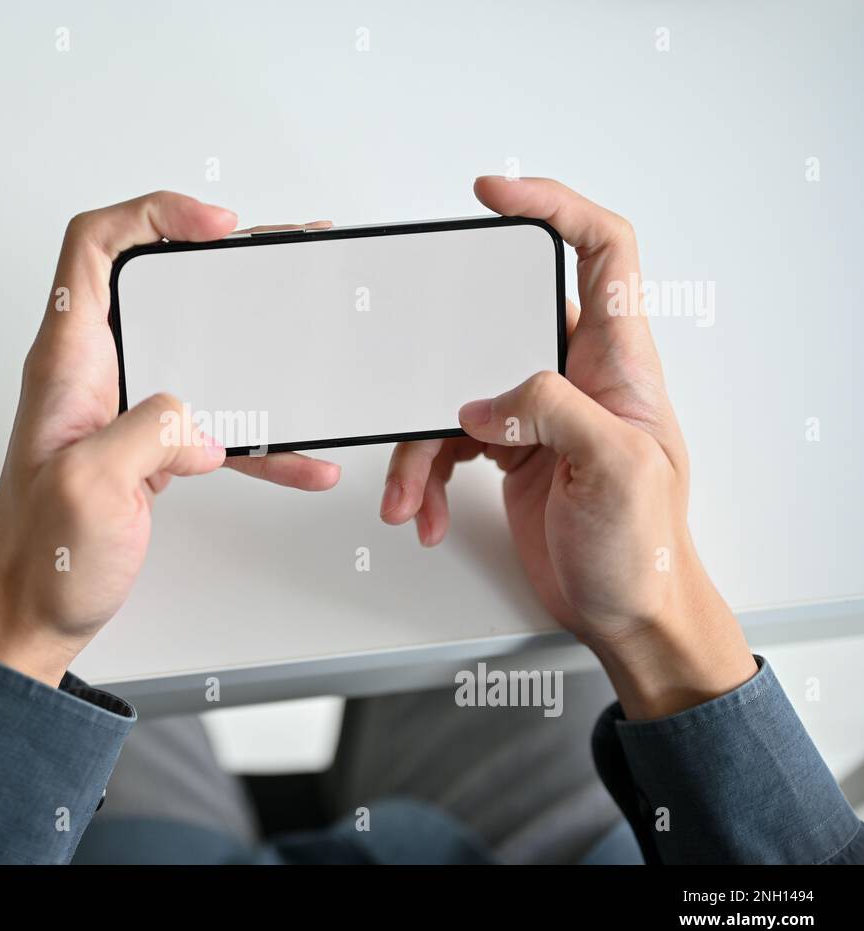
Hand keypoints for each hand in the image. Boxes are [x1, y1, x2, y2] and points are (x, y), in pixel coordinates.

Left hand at [0, 192, 339, 684]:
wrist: (32, 620)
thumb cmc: (38, 561)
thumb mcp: (88, 485)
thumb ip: (149, 430)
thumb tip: (198, 420)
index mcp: (66, 363)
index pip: (94, 246)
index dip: (154, 214)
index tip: (217, 224)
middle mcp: (92, 373)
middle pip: (158, 283)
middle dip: (221, 263)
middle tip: (276, 255)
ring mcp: (121, 409)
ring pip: (194, 348)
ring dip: (249, 339)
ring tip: (302, 322)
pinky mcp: (146, 448)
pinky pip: (212, 424)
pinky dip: (256, 437)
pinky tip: (298, 458)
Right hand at [382, 177, 753, 718]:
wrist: (626, 614)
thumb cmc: (645, 549)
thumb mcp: (618, 469)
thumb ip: (555, 413)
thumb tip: (487, 399)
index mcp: (617, 362)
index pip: (601, 251)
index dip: (554, 206)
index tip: (496, 194)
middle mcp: (574, 378)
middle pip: (494, 323)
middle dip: (442, 347)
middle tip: (408, 355)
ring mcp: (537, 417)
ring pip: (455, 393)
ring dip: (419, 444)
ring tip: (407, 492)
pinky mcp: (508, 453)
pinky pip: (446, 443)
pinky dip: (423, 476)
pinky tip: (421, 509)